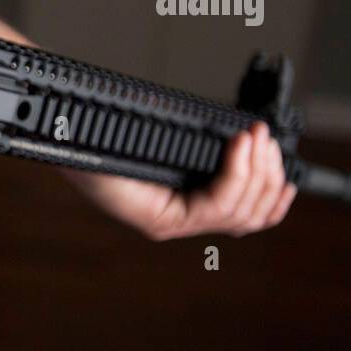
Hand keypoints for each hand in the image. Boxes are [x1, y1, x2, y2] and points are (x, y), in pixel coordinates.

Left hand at [64, 122, 296, 240]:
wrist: (64, 129)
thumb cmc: (108, 127)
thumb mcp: (168, 134)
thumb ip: (205, 143)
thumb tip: (247, 135)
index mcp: (182, 203)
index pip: (245, 216)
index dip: (273, 195)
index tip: (286, 166)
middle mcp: (177, 219)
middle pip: (249, 215)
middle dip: (268, 176)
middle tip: (266, 139)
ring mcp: (167, 223)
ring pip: (237, 212)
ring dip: (257, 171)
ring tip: (255, 138)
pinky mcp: (156, 220)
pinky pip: (214, 205)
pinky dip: (235, 173)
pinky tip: (239, 147)